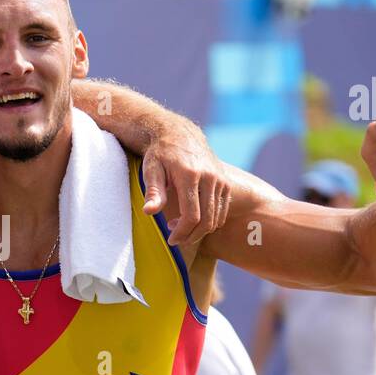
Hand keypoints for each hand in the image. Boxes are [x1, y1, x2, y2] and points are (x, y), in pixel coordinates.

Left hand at [141, 125, 230, 245]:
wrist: (180, 134)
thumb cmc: (161, 154)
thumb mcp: (151, 170)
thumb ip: (153, 192)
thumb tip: (149, 212)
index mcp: (190, 175)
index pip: (192, 215)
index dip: (182, 232)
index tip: (171, 240)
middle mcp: (210, 178)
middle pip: (207, 220)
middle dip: (191, 235)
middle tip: (176, 239)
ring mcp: (221, 180)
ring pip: (216, 218)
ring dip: (200, 230)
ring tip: (180, 227)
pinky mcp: (226, 183)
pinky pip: (222, 210)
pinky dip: (210, 221)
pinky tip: (193, 219)